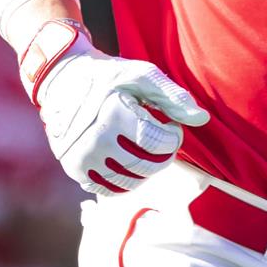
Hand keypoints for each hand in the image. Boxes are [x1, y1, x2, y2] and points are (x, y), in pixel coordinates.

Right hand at [25, 23, 208, 195]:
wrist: (64, 81)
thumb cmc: (110, 77)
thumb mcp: (143, 76)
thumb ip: (174, 97)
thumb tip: (202, 119)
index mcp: (113, 115)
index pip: (160, 144)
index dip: (174, 137)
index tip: (171, 125)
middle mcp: (93, 140)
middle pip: (146, 166)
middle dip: (163, 156)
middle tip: (162, 140)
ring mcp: (80, 158)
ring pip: (130, 183)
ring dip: (147, 170)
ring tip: (146, 149)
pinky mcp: (73, 170)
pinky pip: (109, 190)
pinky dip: (125, 181)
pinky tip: (129, 161)